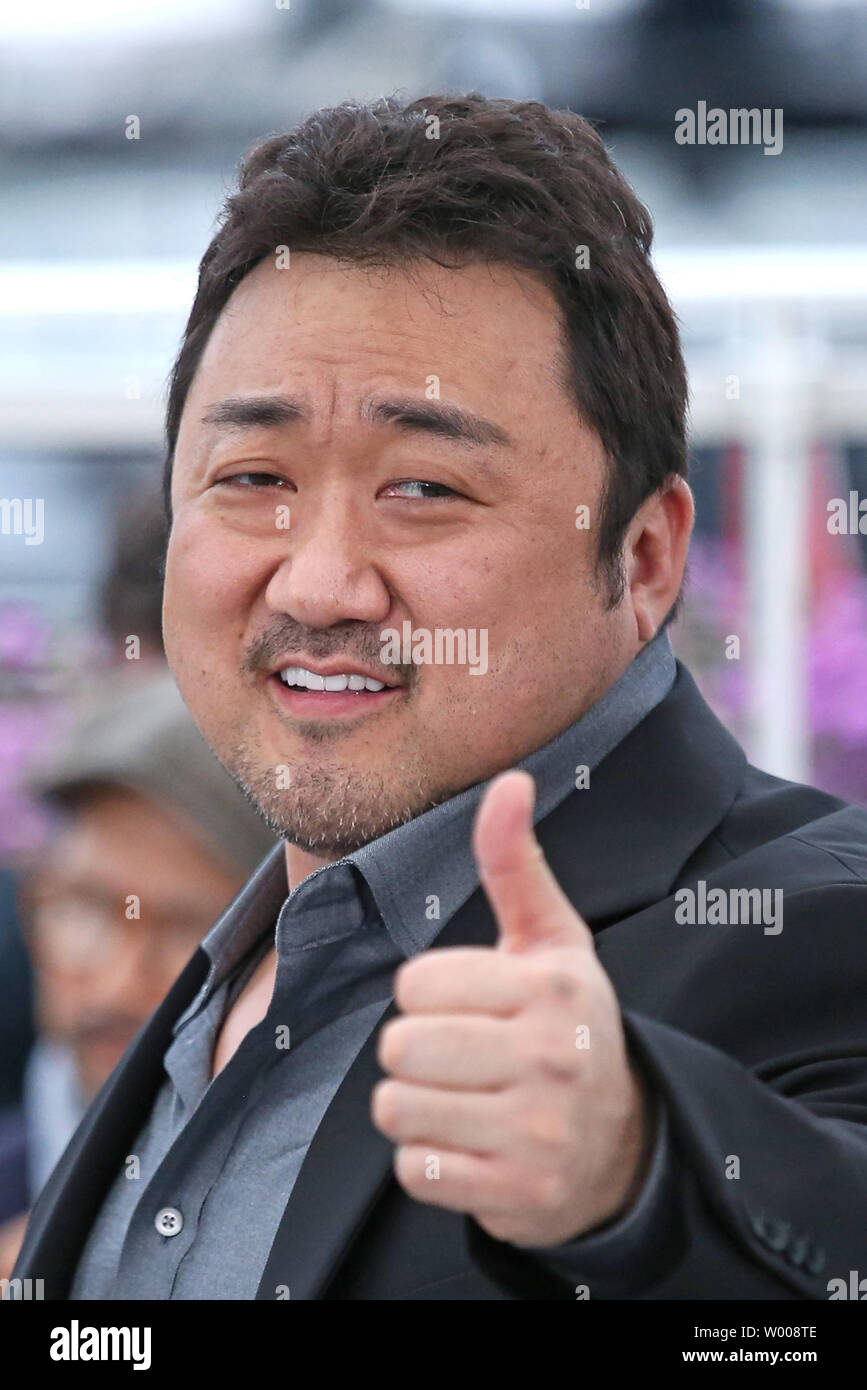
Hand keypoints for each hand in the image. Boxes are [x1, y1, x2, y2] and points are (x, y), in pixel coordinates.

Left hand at [371, 769, 652, 1246]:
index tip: (468, 1003)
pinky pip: (416, 1170)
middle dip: (413, 1051)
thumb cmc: (565, 1024)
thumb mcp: (551, 942)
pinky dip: (430, 1159)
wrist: (623, 1144)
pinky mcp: (520, 1194)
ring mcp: (540, 1133)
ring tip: (461, 1098)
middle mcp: (553, 1059)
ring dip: (414, 1106)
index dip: (426, 993)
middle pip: (400, 1046)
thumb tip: (510, 778)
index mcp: (552, 988)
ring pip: (397, 1108)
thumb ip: (516, 863)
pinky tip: (471, 1145)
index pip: (416, 982)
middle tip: (458, 1056)